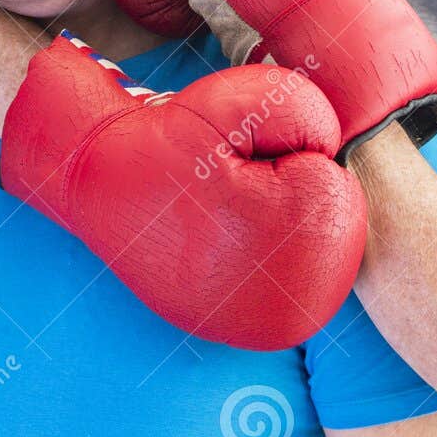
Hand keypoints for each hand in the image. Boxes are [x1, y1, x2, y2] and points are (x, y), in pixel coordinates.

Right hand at [0, 32, 365, 349]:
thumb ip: (307, 111)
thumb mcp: (239, 102)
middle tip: (229, 190)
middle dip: (293, 191)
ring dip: (287, 224)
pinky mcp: (255, 335)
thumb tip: (334, 155)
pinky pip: (294, 279)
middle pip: (338, 221)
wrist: (99, 188)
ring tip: (227, 217)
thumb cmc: (169, 141)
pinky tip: (229, 246)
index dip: (286, 154)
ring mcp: (272, 330)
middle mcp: (291, 309)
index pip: (336, 179)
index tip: (233, 164)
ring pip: (321, 250)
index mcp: (294, 242)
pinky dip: (271, 255)